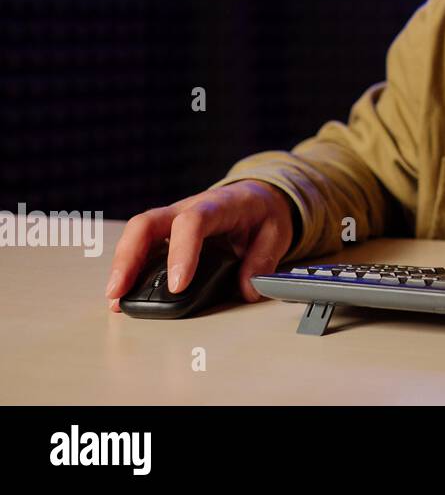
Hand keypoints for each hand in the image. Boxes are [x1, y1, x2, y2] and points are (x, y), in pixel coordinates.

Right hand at [104, 180, 296, 311]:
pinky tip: (122, 295)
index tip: (176, 286)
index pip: (193, 221)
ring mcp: (171, 220)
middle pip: (147, 224)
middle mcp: (187, 207)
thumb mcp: (276, 231)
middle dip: (129, 258)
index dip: (181, 252)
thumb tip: (248, 290)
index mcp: (219, 204)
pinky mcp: (165, 234)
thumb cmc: (262, 213)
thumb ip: (263, 259)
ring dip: (122, 267)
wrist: (257, 196)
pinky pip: (140, 248)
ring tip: (115, 301)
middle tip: (119, 292)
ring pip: (136, 236)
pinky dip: (129, 271)